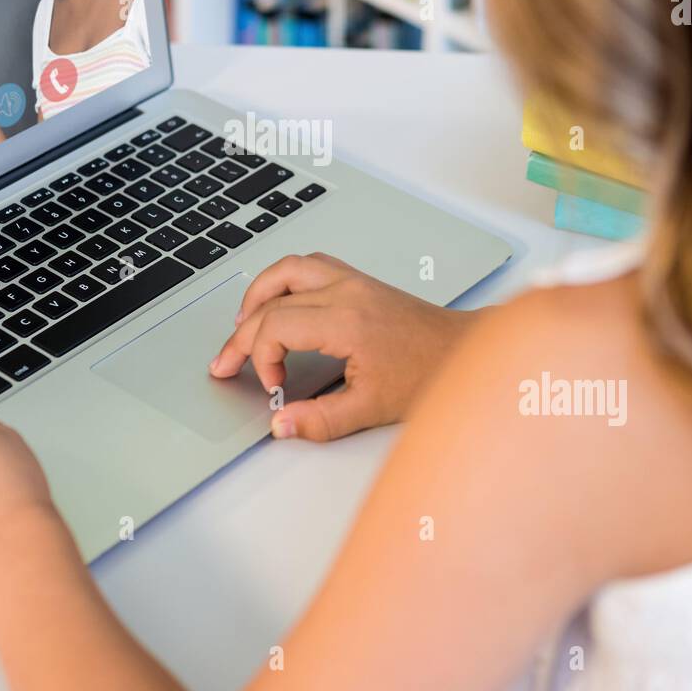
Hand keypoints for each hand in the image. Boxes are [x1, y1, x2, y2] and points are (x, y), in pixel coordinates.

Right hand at [209, 252, 482, 441]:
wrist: (466, 351)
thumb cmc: (429, 373)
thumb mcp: (372, 408)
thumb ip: (320, 420)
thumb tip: (281, 424)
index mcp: (346, 320)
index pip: (276, 325)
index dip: (260, 358)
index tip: (273, 386)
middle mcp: (345, 291)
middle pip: (271, 299)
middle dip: (241, 334)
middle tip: (225, 362)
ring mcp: (352, 281)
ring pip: (286, 269)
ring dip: (257, 295)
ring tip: (241, 325)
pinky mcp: (359, 281)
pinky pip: (307, 266)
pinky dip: (282, 283)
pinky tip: (278, 305)